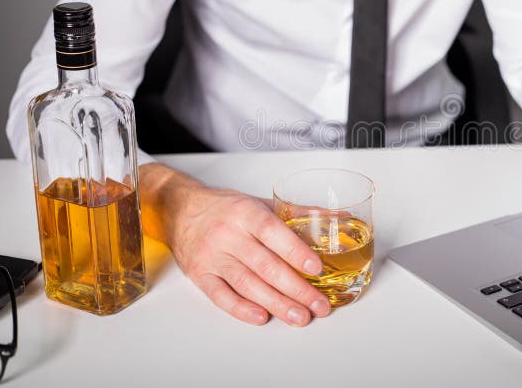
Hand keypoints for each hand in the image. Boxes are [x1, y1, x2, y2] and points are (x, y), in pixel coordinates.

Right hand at [153, 175, 331, 325]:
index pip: (274, 233)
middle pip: (266, 265)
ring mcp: (212, 256)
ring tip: (300, 316)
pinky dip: (241, 308)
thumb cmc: (227, 208)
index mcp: (247, 213)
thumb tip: (340, 219)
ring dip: (276, 303)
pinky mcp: (200, 275)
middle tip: (319, 305)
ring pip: (247, 284)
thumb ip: (299, 214)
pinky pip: (220, 295)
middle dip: (296, 289)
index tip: (317, 269)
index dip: (296, 252)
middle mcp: (229, 234)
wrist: (181, 210)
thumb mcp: (261, 203)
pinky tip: (262, 317)